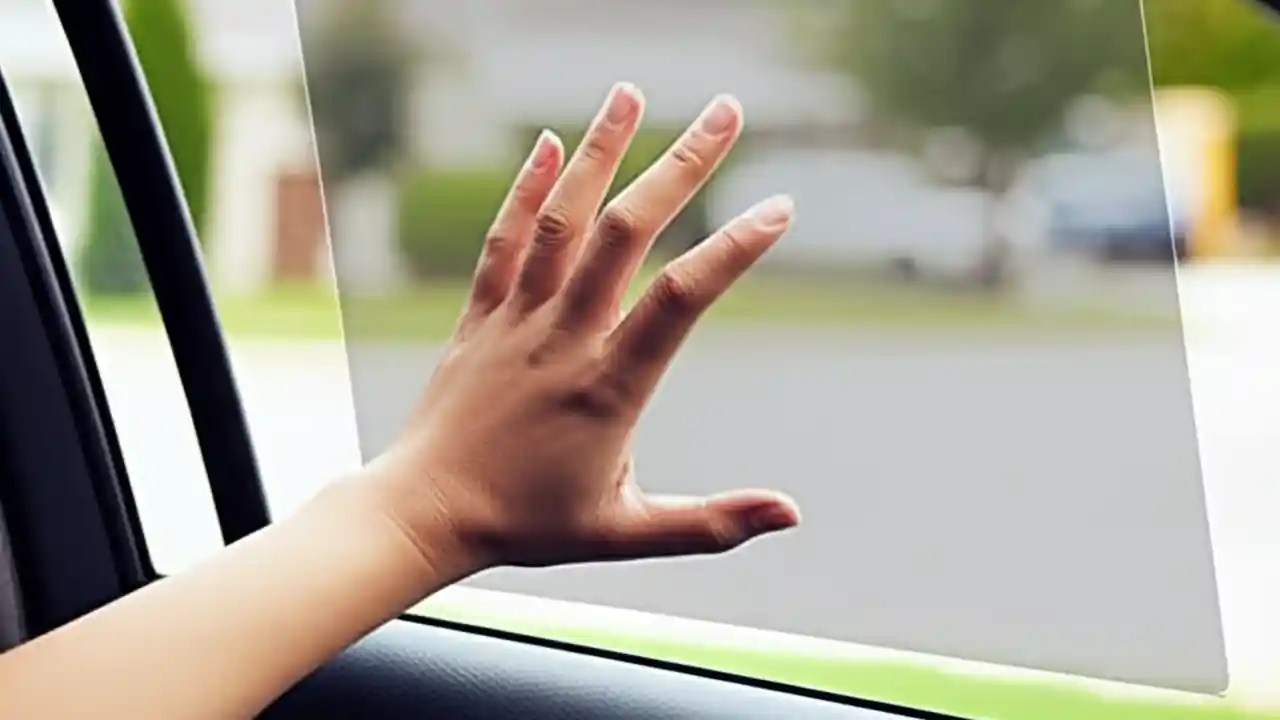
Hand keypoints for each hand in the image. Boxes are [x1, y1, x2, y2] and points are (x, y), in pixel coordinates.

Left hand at [362, 83, 799, 578]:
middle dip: (681, 166)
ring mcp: (516, 320)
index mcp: (607, 387)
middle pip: (625, 233)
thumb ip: (710, 522)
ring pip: (560, 221)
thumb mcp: (626, 533)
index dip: (732, 250)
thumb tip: (793, 512)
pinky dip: (524, 190)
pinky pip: (502, 241)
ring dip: (599, 152)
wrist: (423, 514)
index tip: (779, 208)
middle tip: (726, 111)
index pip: (679, 301)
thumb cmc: (527, 525)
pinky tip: (549, 145)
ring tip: (630, 93)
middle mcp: (562, 338)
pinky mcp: (480, 316)